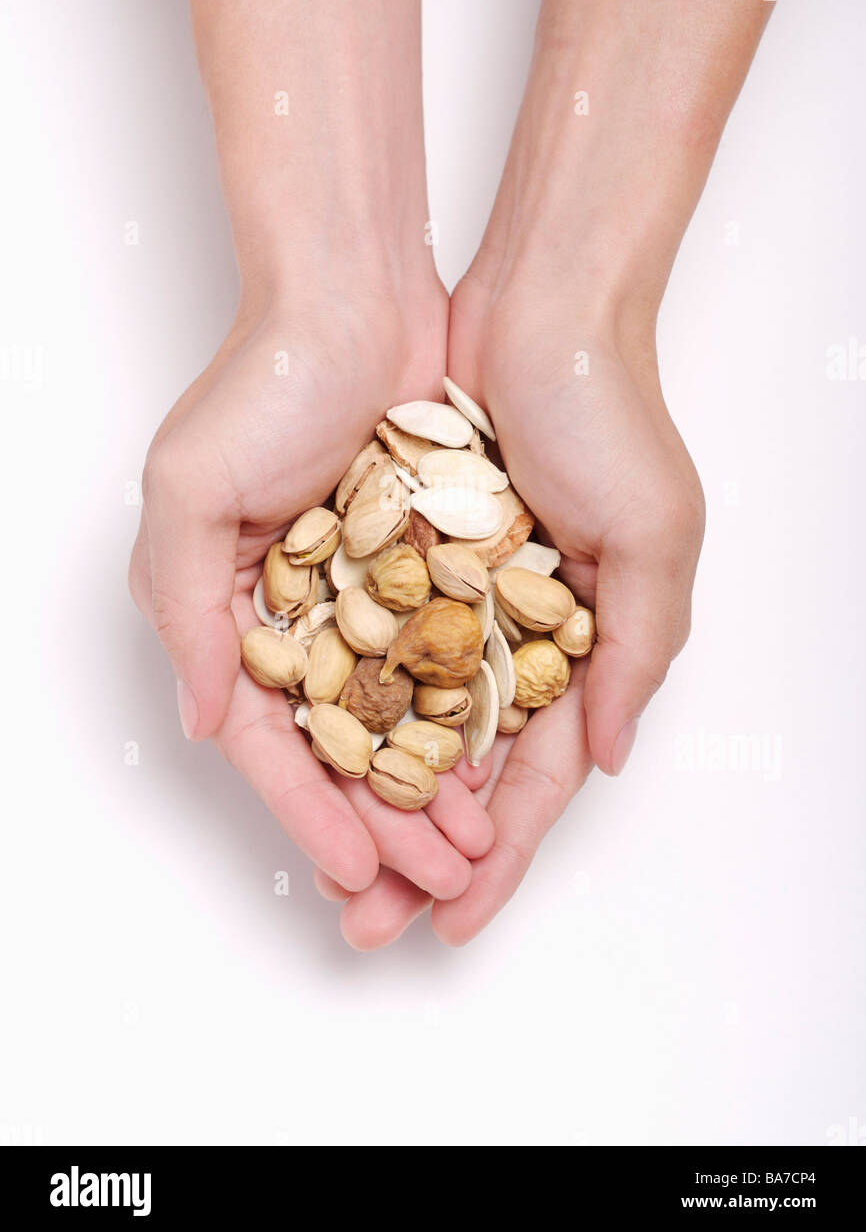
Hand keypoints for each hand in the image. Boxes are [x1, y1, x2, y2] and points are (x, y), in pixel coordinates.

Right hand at [130, 270, 493, 899]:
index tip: (354, 872)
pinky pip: (458, 656)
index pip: (272, 738)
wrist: (356, 295)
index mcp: (237, 612)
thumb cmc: (260, 383)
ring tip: (478, 852)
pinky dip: (478, 713)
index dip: (309, 811)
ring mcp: (375, 594)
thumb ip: (190, 611)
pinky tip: (508, 766)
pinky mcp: (435, 564)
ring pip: (410, 714)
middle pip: (347, 745)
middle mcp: (307, 615)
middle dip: (384, 823)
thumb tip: (204, 721)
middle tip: (433, 889)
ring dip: (438, 787)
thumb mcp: (188, 491)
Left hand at [327, 273, 703, 945]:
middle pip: (458, 767)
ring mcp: (452, 593)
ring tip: (334, 864)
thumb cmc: (614, 414)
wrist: (540, 306)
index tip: (454, 921)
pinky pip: (363, 639)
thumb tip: (604, 755)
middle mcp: (511, 631)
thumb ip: (635, 651)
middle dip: (415, 849)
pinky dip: (343, 699)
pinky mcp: (399, 549)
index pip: (534, 777)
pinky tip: (313, 755)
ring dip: (371, 793)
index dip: (498, 854)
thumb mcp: (655, 536)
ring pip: (403, 718)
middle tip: (370, 924)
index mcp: (582, 644)